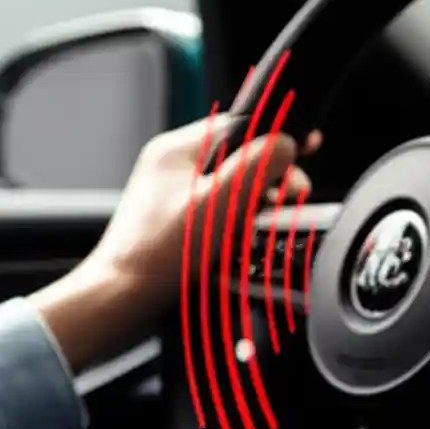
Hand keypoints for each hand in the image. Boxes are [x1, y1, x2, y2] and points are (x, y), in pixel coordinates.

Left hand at [32, 115, 320, 370]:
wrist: (122, 302)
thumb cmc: (157, 256)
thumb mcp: (217, 204)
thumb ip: (255, 167)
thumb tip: (286, 143)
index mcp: (177, 150)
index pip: (239, 126)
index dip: (275, 138)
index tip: (307, 145)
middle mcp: (175, 169)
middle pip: (242, 160)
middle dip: (269, 183)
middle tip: (285, 204)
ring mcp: (177, 197)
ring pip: (236, 190)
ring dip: (254, 210)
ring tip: (255, 232)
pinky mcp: (181, 225)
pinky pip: (224, 216)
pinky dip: (238, 229)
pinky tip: (239, 246)